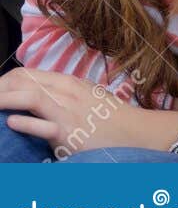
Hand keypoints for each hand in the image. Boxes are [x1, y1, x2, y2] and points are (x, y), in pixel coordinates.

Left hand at [0, 67, 177, 154]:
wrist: (134, 132)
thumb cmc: (108, 118)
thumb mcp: (84, 97)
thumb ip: (60, 94)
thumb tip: (34, 96)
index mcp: (66, 82)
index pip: (25, 74)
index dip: (4, 82)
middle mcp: (65, 91)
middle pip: (23, 82)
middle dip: (0, 89)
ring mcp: (67, 110)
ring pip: (30, 97)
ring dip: (4, 100)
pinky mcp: (70, 132)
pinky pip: (44, 125)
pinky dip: (26, 123)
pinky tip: (11, 122)